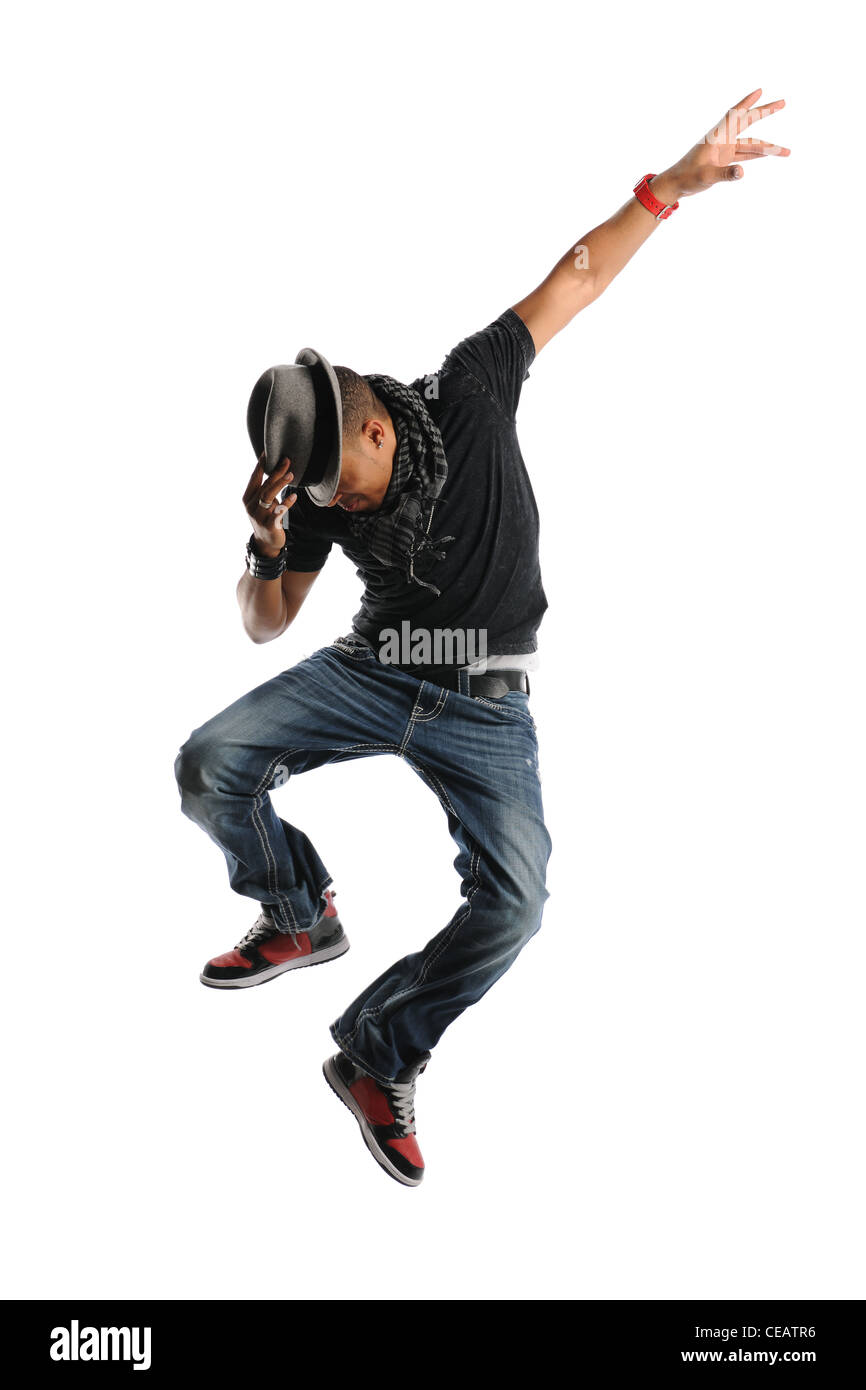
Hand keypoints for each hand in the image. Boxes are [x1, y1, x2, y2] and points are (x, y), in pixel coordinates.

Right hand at [243, 454, 296, 557]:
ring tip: (291, 474)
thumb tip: (278, 471)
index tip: (268, 452)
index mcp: (248, 497)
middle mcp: (251, 506)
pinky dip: (287, 503)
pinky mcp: (269, 524)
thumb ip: (266, 490)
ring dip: (280, 484)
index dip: (261, 464)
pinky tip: (294, 496)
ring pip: (269, 495)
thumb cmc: (266, 518)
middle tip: (286, 460)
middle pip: (264, 485)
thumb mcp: (262, 503)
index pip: (254, 477)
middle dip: (276, 472)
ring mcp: (259, 515)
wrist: (266, 543)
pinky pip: (279, 511)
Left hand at [656, 88, 789, 200]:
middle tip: (783, 102)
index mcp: (716, 137)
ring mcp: (725, 149)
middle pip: (747, 122)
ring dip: (768, 147)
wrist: (676, 185)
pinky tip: (770, 154)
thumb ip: (724, 174)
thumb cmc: (687, 178)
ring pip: (751, 144)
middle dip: (765, 112)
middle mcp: (722, 140)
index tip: (760, 90)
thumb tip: (742, 173)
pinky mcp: (725, 160)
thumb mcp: (706, 176)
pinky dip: (758, 155)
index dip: (747, 102)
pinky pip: (745, 155)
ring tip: (787, 152)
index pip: (734, 115)